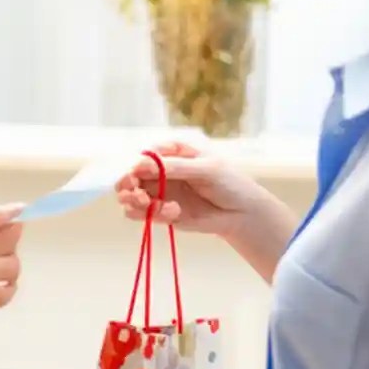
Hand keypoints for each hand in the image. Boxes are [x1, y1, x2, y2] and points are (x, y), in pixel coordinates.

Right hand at [0, 198, 24, 308]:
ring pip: (10, 269)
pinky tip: (0, 277)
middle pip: (8, 245)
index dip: (16, 218)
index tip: (17, 215)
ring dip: (10, 260)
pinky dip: (9, 287)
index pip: (0, 222)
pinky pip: (0, 298)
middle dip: (10, 237)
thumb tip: (16, 212)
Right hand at [114, 141, 266, 238]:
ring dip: (134, 202)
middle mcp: (160, 171)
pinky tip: (173, 213)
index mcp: (170, 152)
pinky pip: (141, 214)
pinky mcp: (161, 212)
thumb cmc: (228, 182)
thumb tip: (140, 165)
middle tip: (138, 196)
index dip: (136, 167)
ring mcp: (159, 192)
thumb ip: (174, 167)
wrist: (241, 212)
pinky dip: (150, 215)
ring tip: (150, 205)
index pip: (143, 157)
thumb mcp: (205, 169)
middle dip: (128, 186)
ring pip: (130, 196)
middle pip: (130, 177)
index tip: (137, 176)